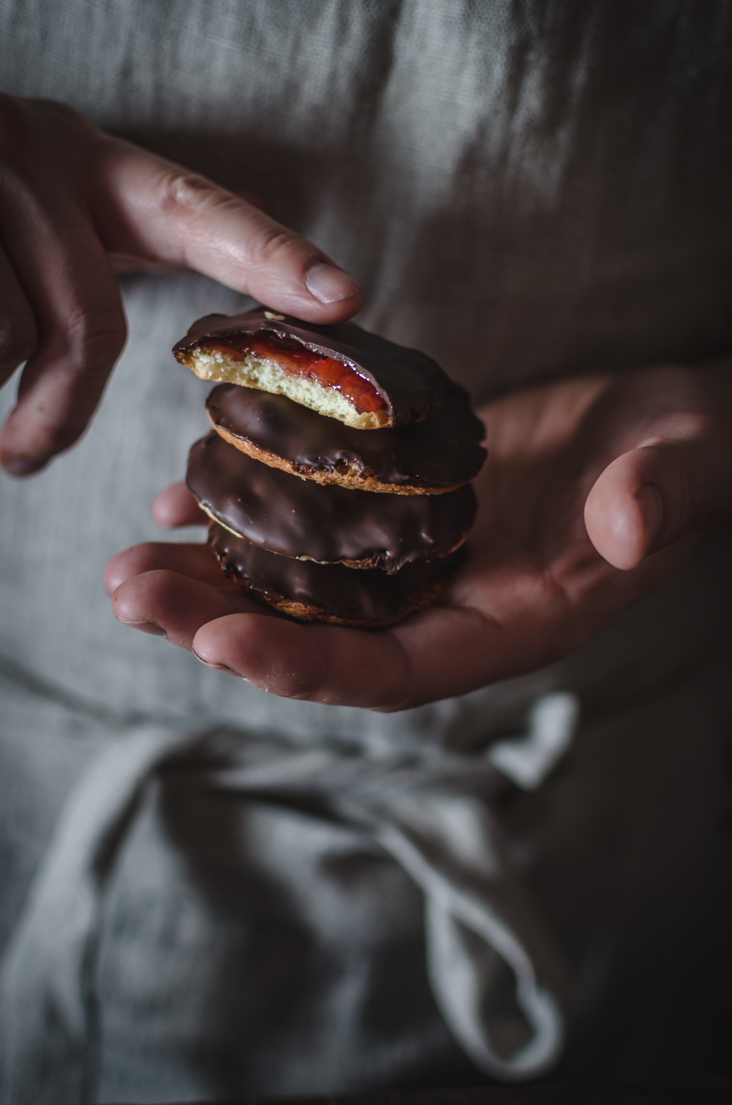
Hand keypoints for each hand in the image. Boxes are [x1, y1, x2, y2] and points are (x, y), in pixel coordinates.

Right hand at [0, 94, 361, 474]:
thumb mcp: (59, 212)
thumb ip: (120, 251)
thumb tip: (204, 322)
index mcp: (100, 168)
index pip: (200, 213)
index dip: (272, 256)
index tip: (343, 298)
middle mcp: (45, 158)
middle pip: (90, 323)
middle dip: (62, 413)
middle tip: (29, 459)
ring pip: (10, 335)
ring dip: (2, 396)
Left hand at [105, 361, 731, 710]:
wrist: (665, 436)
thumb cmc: (681, 462)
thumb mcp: (676, 478)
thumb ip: (654, 504)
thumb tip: (626, 524)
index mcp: (502, 627)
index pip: (388, 671)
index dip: (304, 664)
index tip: (219, 641)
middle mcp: (444, 608)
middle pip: (315, 639)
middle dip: (220, 626)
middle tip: (132, 596)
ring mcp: (415, 562)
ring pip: (296, 590)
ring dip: (209, 580)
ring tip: (130, 562)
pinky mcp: (398, 511)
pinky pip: (309, 530)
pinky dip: (243, 518)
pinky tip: (180, 500)